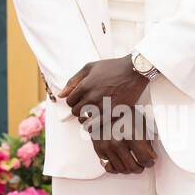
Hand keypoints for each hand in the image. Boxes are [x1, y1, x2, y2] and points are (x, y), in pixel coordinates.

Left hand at [60, 58, 157, 174]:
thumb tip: (60, 95)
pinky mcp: (112, 113)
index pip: (69, 101)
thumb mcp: (89, 68)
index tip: (81, 99)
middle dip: (79, 109)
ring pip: (83, 120)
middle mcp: (92, 97)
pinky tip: (97, 120)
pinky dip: (92, 126)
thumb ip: (73, 81)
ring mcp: (102, 106)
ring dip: (86, 118)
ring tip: (93, 113)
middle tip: (87, 106)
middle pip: (75, 111)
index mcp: (85, 85)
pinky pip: (94, 126)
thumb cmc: (112, 67)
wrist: (134, 71)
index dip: (73, 101)